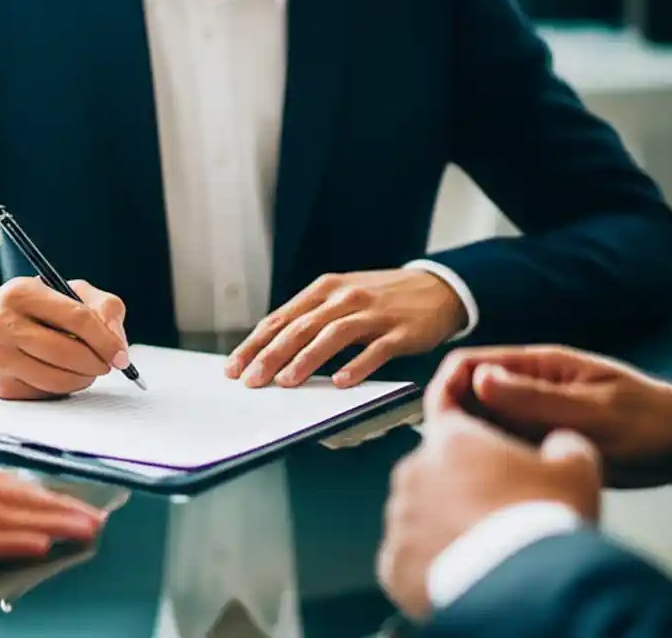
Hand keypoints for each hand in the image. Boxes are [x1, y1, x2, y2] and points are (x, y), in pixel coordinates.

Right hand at [0, 277, 130, 399]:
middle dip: (97, 363)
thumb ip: (103, 306)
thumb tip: (118, 343)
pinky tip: (60, 374)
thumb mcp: (66, 291)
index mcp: (21, 292)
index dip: (106, 340)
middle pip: (69, 353)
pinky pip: (46, 394)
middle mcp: (2, 324)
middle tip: (107, 365)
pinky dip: (62, 387)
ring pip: (59, 379)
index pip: (77, 318)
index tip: (122, 355)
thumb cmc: (34, 307)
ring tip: (86, 369)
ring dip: (83, 378)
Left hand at [226, 270, 465, 388]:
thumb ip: (310, 318)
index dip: (255, 344)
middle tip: (252, 380)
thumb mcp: (341, 298)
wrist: (437, 288)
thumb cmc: (380, 298)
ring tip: (286, 382)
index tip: (234, 367)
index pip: (280, 319)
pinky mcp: (400, 331)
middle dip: (271, 355)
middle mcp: (345, 298)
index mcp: (324, 290)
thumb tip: (269, 347)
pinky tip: (342, 381)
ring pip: (333, 336)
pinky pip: (376, 349)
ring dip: (307, 359)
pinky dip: (357, 365)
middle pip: (301, 327)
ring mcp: (373, 313)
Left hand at [378, 413, 600, 618]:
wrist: (522, 588)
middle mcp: (413, 473)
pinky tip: (464, 578)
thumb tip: (559, 445)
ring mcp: (399, 520)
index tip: (486, 453)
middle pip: (435, 473)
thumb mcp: (575, 470)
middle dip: (461, 489)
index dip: (471, 435)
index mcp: (451, 440)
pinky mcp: (393, 564)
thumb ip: (563, 445)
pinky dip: (432, 567)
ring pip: (420, 518)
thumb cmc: (544, 523)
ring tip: (486, 552)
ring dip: (444, 528)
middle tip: (499, 515)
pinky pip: (410, 560)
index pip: (448, 416)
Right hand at [424, 346, 671, 487]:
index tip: (439, 418)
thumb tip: (479, 379)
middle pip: (468, 395)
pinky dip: (494, 461)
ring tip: (479, 472)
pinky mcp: (536, 442)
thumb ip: (535, 397)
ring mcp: (530, 415)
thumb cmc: (646, 422)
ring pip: (480, 424)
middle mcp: (526, 388)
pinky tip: (501, 479)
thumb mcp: (592, 410)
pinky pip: (501, 448)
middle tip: (456, 455)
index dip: (448, 386)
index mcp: (538, 366)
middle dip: (455, 421)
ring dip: (473, 444)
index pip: (472, 363)